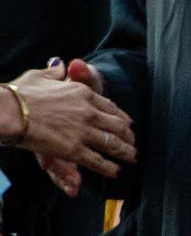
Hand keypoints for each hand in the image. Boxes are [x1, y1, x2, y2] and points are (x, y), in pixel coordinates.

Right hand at [4, 61, 134, 185]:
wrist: (9, 111)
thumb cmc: (20, 93)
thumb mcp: (40, 75)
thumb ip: (54, 72)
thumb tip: (61, 64)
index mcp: (82, 92)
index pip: (109, 106)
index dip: (120, 116)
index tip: (126, 122)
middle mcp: (88, 111)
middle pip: (118, 126)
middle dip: (128, 136)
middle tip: (133, 143)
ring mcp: (83, 131)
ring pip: (113, 144)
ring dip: (125, 152)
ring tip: (131, 157)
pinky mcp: (74, 150)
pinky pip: (98, 161)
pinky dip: (109, 167)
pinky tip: (115, 171)